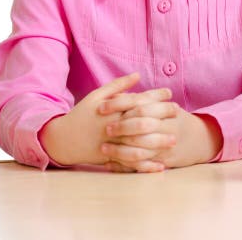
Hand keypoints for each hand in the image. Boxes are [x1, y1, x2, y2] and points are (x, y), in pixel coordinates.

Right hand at [40, 72, 173, 169]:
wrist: (63, 140)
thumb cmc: (82, 114)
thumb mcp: (96, 96)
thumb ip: (118, 85)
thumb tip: (138, 74)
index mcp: (110, 109)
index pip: (137, 100)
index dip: (155, 96)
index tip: (170, 93)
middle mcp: (112, 126)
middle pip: (141, 121)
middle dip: (161, 117)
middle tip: (179, 114)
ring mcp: (111, 143)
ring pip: (137, 144)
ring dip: (157, 143)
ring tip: (174, 140)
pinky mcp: (110, 158)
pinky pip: (130, 163)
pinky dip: (145, 166)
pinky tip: (160, 166)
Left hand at [101, 103, 222, 171]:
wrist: (200, 140)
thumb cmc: (176, 120)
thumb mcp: (166, 106)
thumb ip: (144, 100)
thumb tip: (116, 94)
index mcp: (168, 111)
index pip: (140, 105)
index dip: (120, 105)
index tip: (102, 108)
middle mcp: (169, 128)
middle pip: (141, 126)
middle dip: (121, 128)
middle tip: (106, 129)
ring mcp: (167, 147)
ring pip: (140, 149)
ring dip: (119, 151)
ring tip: (104, 149)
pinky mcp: (164, 163)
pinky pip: (142, 166)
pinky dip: (125, 166)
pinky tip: (111, 164)